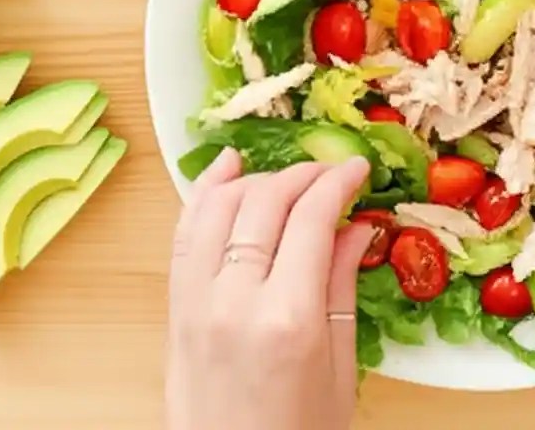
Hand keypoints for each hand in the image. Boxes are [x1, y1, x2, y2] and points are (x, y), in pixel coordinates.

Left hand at [166, 150, 373, 429]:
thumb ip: (342, 287)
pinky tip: (226, 170)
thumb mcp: (339, 366)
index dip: (337, 181)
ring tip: (287, 176)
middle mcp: (235, 300)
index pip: (311, 218)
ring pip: (219, 206)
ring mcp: (197, 301)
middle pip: (265, 202)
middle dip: (303, 175)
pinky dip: (203, 193)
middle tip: (330, 172)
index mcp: (288, 318)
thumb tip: (358, 228)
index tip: (357, 167)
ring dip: (256, 178)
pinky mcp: (176, 308)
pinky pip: (184, 232)